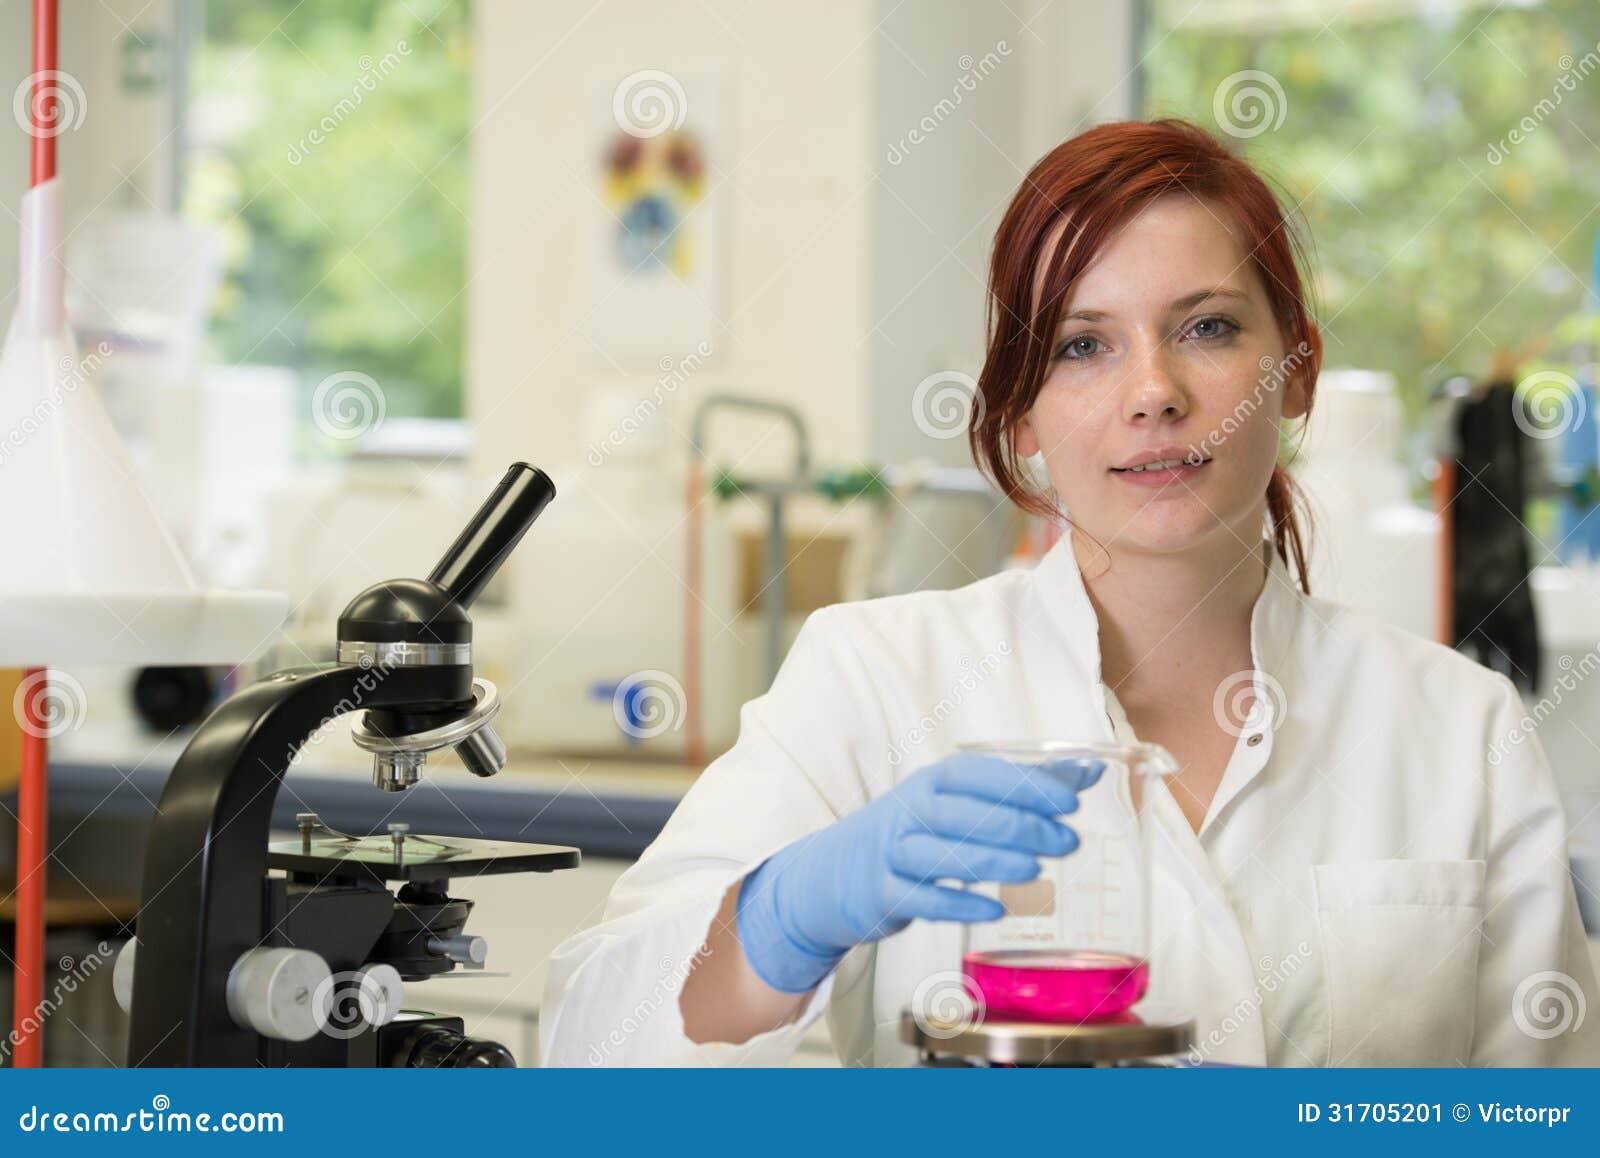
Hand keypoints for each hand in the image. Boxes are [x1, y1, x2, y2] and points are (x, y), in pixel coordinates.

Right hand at [734, 751, 1103, 992]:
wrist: (835, 871)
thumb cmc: (915, 830)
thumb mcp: (959, 801)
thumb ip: (1023, 787)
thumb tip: (1088, 771)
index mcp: (934, 780)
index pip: (980, 773)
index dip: (1025, 785)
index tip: (1070, 800)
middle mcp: (911, 810)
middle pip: (964, 812)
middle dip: (1020, 825)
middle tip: (1066, 841)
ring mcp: (893, 852)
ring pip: (942, 854)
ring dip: (992, 860)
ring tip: (1037, 871)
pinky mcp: (883, 893)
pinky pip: (922, 899)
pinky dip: (959, 903)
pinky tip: (995, 907)